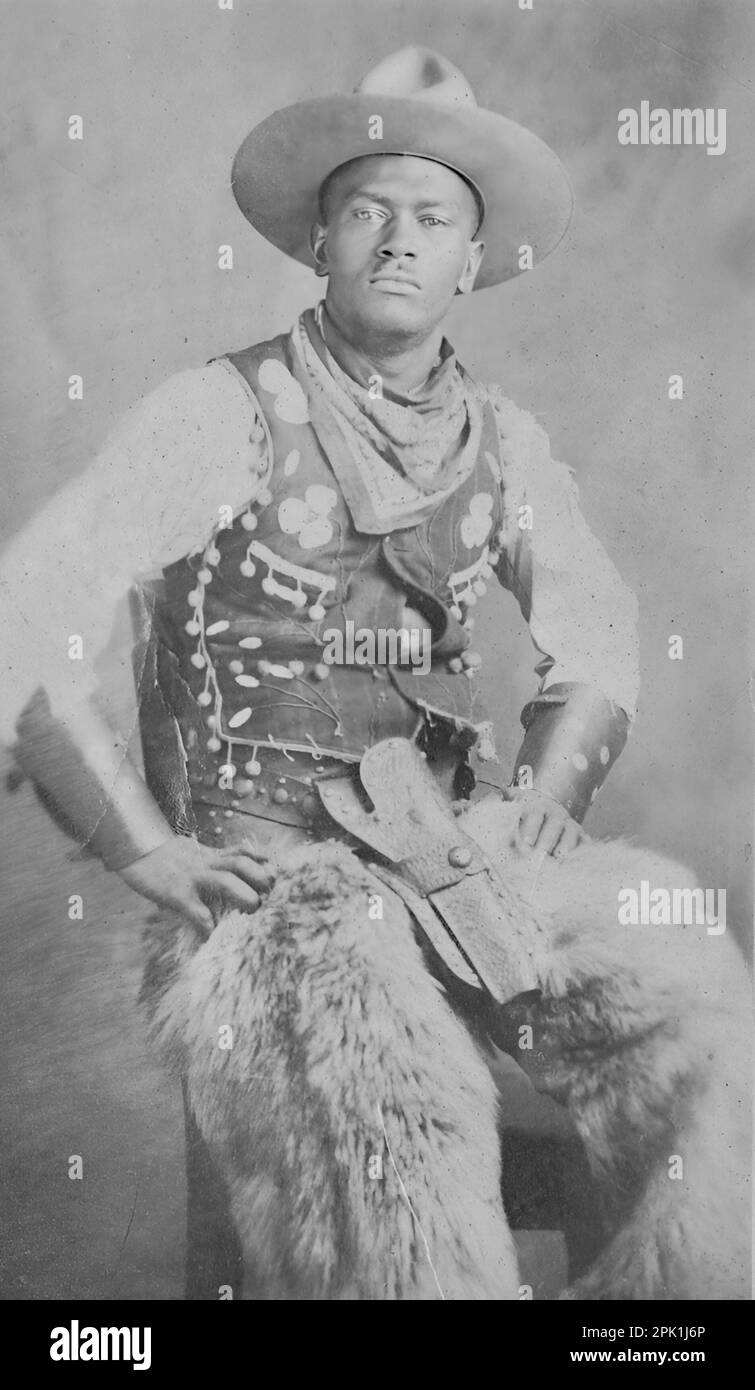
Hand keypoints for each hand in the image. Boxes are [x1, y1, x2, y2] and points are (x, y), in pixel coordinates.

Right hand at [118, 834, 274, 937]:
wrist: (135, 851)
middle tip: (269, 897)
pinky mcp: (176, 893)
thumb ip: (215, 862)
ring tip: (252, 911)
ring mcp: (193, 877)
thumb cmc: (167, 859)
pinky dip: (208, 927)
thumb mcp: (195, 855)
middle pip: (243, 863)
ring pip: (227, 881)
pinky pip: (197, 912)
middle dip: (261, 879)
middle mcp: (207, 864)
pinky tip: (213, 938)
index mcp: (212, 856)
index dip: (264, 862)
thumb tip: (235, 878)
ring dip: (245, 896)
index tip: (279, 875)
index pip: (245, 853)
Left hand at [502, 787, 582, 858]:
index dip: (529, 829)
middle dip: (546, 839)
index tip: (525, 843)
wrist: (545, 803)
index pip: (533, 815)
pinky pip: (584, 839)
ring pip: (570, 830)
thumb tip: (497, 795)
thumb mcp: (512, 804)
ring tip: (559, 857)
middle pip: (553, 824)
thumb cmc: (523, 812)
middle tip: (540, 854)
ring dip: (566, 843)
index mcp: (535, 806)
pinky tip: (579, 857)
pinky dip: (583, 847)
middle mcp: (553, 812)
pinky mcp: (579, 833)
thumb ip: (504, 805)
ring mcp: (568, 822)